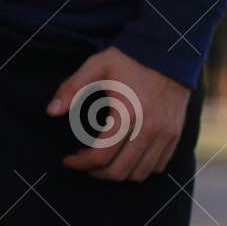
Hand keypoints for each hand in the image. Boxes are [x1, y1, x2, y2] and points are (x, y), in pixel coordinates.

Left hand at [46, 46, 189, 181]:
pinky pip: (158, 166)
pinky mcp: (175, 134)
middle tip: (83, 164)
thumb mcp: (96, 66)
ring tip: (102, 163)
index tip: (68, 160)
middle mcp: (149, 129)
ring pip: (139, 174)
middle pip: (119, 171)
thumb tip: (51, 111)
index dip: (79, 163)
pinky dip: (140, 169)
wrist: (169, 51)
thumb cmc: (128, 60)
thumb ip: (71, 88)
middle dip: (95, 173)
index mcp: (127, 114)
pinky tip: (125, 157)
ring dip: (118, 174)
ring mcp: (165, 134)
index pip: (100, 155)